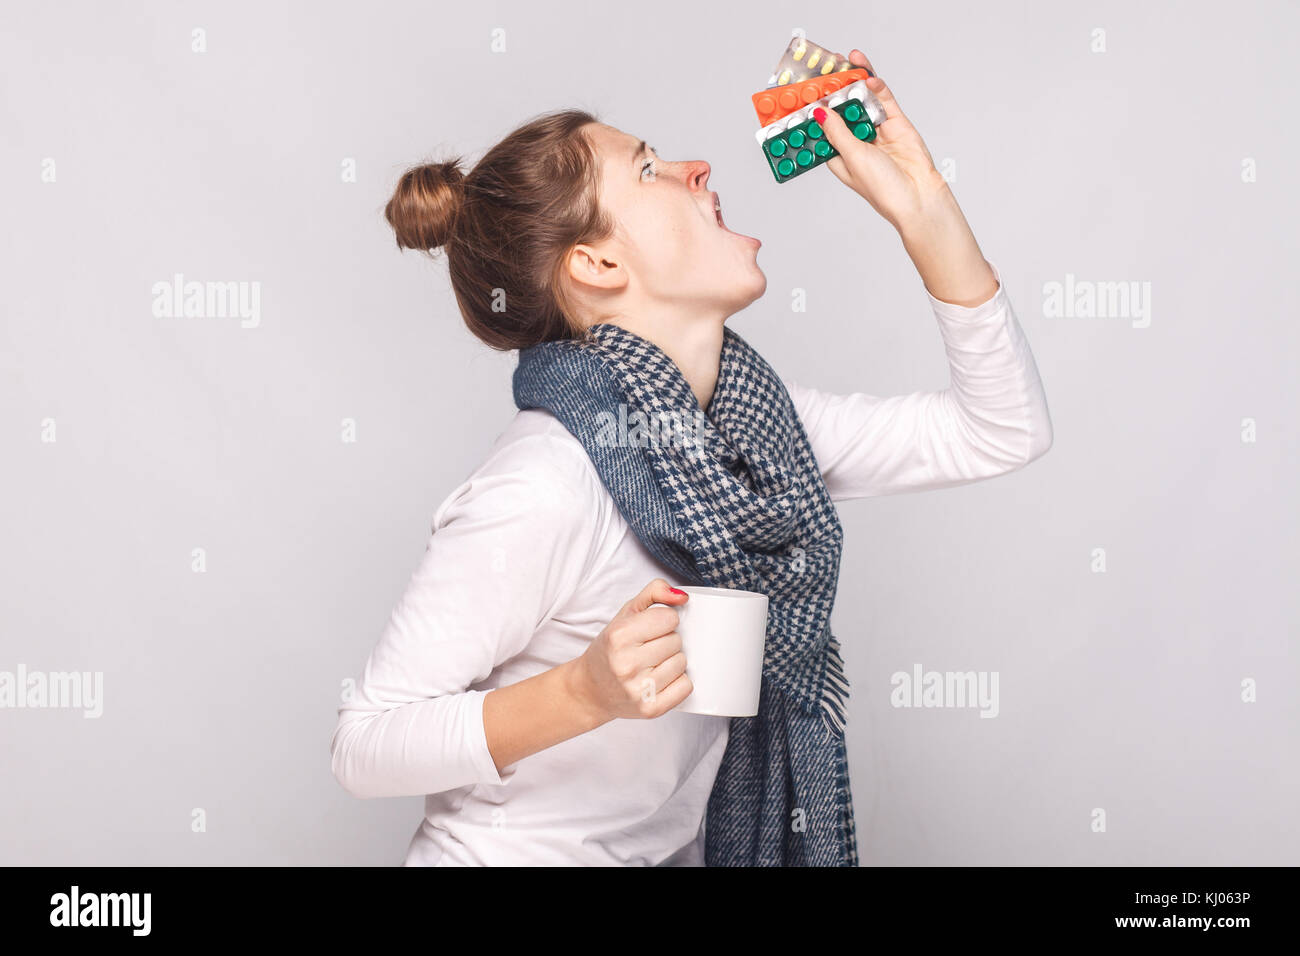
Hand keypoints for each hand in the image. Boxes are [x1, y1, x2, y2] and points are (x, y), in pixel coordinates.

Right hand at [571, 578, 692, 720]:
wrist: (590, 690)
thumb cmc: (611, 649)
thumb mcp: (626, 613)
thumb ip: (654, 592)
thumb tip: (682, 597)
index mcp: (618, 636)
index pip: (669, 618)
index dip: (664, 621)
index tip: (651, 629)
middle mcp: (626, 664)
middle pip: (676, 641)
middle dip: (666, 641)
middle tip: (648, 649)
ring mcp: (638, 690)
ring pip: (682, 663)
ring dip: (672, 661)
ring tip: (652, 665)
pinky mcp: (650, 709)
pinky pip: (686, 686)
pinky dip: (678, 682)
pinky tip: (660, 680)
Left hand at [815, 49, 948, 231]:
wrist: (918, 195)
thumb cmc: (883, 188)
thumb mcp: (852, 157)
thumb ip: (837, 131)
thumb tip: (819, 111)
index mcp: (839, 154)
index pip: (822, 125)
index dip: (814, 107)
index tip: (804, 87)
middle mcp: (856, 140)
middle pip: (843, 107)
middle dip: (835, 87)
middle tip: (827, 64)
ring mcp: (876, 130)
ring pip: (863, 99)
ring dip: (856, 81)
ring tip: (847, 59)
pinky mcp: (896, 123)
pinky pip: (884, 101)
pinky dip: (876, 88)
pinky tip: (868, 77)